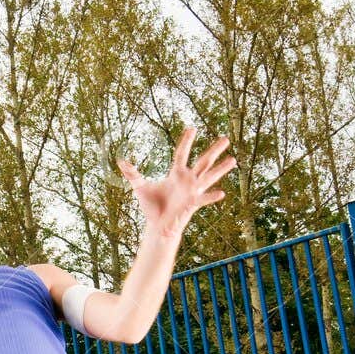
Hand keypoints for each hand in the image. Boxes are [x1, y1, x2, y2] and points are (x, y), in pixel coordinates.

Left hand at [117, 128, 235, 236]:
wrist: (157, 226)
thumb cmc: (151, 207)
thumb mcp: (140, 187)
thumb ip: (133, 174)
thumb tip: (120, 161)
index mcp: (176, 174)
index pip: (182, 153)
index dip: (186, 141)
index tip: (192, 128)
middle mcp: (187, 180)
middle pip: (203, 161)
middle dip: (214, 150)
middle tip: (226, 138)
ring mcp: (192, 192)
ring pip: (209, 177)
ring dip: (221, 169)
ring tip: (234, 159)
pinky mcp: (192, 204)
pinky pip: (203, 199)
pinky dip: (211, 197)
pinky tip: (222, 193)